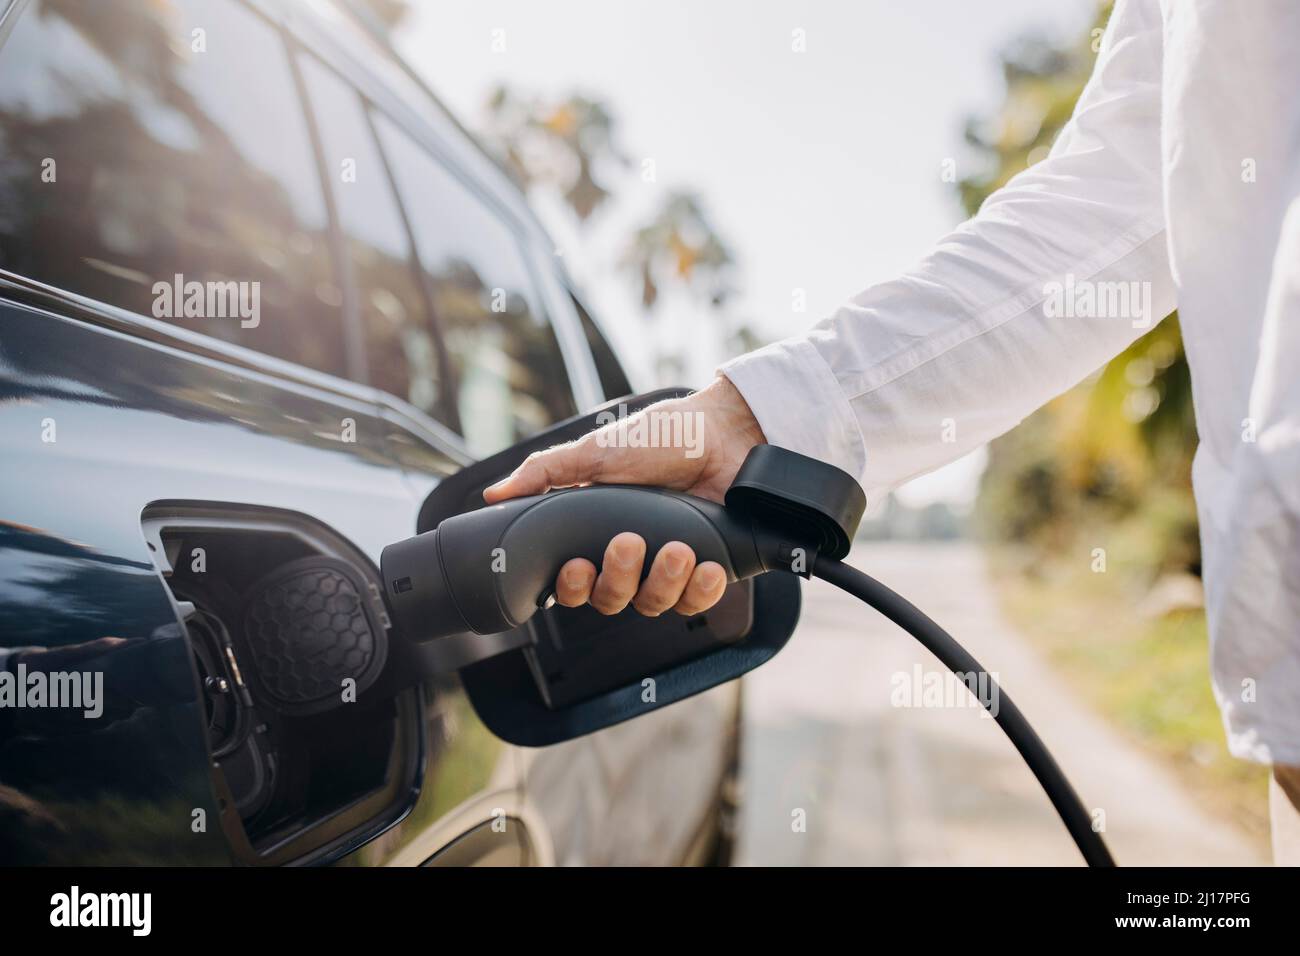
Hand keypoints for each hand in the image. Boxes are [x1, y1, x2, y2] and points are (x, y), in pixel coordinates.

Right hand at [483, 376, 764, 616]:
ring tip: (678, 549)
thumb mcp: (595, 451)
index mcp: (597, 536)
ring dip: (663, 581)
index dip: (571, 587)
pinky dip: (701, 590)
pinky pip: (697, 602)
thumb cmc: (660, 437)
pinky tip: (705, 567)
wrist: (722, 430)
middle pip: (610, 600)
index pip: (573, 584)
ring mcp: (669, 566)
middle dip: (618, 577)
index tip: (577, 566)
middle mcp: (632, 558)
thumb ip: (546, 473)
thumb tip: (494, 494)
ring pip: (653, 605)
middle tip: (629, 542)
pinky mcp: (708, 568)